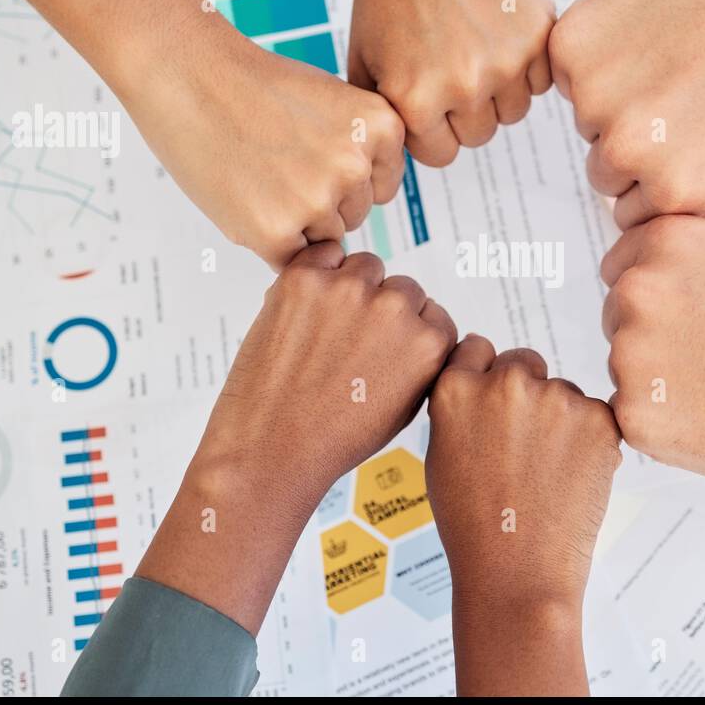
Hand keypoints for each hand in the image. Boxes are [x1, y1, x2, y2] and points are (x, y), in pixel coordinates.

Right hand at [126, 38, 406, 270]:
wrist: (188, 76)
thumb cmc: (253, 86)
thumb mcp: (335, 103)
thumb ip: (361, 149)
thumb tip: (369, 198)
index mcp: (381, 128)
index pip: (381, 187)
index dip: (342, 179)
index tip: (310, 154)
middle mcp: (356, 166)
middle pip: (354, 215)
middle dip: (319, 200)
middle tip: (275, 164)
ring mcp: (316, 200)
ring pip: (323, 241)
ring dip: (294, 223)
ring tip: (259, 177)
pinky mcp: (275, 230)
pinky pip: (288, 260)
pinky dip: (267, 241)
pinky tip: (246, 199)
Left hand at [137, 241, 456, 631]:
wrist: (271, 450)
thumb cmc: (335, 437)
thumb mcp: (406, 406)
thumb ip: (422, 358)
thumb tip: (419, 323)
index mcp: (429, 343)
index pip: (433, 314)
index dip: (407, 332)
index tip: (384, 350)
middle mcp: (396, 310)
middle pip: (402, 288)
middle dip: (382, 310)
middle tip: (349, 344)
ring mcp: (349, 290)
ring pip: (365, 267)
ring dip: (351, 287)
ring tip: (325, 330)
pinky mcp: (304, 280)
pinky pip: (322, 254)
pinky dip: (316, 272)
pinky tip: (305, 309)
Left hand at [348, 0, 554, 165]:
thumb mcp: (363, 60)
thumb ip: (383, 116)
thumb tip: (396, 160)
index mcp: (417, 102)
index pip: (439, 155)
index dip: (430, 128)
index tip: (426, 96)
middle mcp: (464, 88)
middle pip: (478, 136)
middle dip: (463, 111)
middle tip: (449, 66)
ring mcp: (506, 62)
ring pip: (512, 113)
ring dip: (497, 92)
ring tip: (473, 49)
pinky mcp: (538, 35)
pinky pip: (541, 81)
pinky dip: (525, 66)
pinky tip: (498, 35)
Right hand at [425, 335, 621, 694]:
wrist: (517, 572)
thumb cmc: (474, 524)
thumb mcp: (441, 453)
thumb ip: (460, 406)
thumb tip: (483, 379)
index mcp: (456, 387)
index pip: (477, 349)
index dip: (486, 378)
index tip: (492, 406)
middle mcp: (505, 382)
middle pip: (524, 362)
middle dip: (526, 392)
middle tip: (524, 447)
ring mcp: (555, 398)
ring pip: (563, 391)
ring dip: (560, 418)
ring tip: (545, 474)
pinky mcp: (599, 419)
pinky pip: (596, 415)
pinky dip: (590, 439)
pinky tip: (570, 477)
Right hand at [549, 0, 704, 229]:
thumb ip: (694, 210)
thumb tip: (647, 224)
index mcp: (671, 190)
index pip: (629, 212)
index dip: (656, 178)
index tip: (684, 140)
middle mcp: (626, 151)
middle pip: (602, 171)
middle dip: (632, 145)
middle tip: (676, 98)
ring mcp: (593, 96)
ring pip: (585, 120)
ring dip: (613, 100)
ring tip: (666, 63)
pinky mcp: (572, 46)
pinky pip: (568, 72)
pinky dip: (595, 58)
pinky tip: (643, 37)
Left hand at [600, 216, 704, 496]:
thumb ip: (684, 269)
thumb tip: (639, 281)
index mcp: (665, 242)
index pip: (622, 268)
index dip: (661, 297)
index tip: (697, 316)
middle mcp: (639, 288)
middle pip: (618, 318)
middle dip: (654, 338)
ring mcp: (631, 353)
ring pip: (625, 369)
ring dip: (659, 383)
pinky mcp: (635, 414)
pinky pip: (634, 417)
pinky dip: (665, 424)